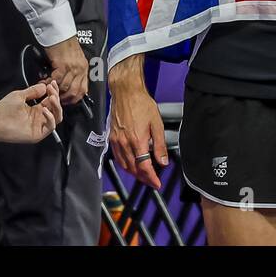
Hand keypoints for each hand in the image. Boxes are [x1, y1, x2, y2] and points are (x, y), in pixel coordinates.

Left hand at [0, 81, 62, 143]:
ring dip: (57, 106)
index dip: (53, 92)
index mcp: (36, 109)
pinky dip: (51, 118)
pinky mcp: (37, 134)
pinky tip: (45, 110)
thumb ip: (33, 91)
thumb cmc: (3, 110)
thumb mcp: (19, 96)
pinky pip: (50, 127)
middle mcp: (39, 118)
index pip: (50, 101)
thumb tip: (44, 86)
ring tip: (51, 97)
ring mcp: (39, 126)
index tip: (52, 83)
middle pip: (56, 108)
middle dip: (55, 97)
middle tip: (51, 89)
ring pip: (56, 117)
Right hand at [45, 35, 88, 104]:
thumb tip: (66, 84)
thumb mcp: (73, 59)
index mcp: (84, 68)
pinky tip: (44, 82)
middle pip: (74, 91)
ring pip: (65, 87)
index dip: (74, 98)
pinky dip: (49, 83)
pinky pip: (56, 79)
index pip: (83, 89)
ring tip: (47, 90)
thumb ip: (73, 71)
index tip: (65, 101)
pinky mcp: (63, 65)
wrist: (60, 33)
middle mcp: (80, 69)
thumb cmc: (64, 44)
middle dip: (64, 98)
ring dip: (55, 90)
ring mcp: (73, 67)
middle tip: (54, 98)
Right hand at [108, 57, 168, 190]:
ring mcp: (116, 141)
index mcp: (137, 141)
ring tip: (143, 176)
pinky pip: (117, 157)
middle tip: (152, 181)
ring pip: (124, 165)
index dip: (151, 178)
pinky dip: (125, 165)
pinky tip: (131, 164)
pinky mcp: (112, 138)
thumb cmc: (142, 105)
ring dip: (134, 173)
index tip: (157, 183)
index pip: (144, 167)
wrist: (126, 93)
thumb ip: (160, 145)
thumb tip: (163, 162)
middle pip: (133, 169)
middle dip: (143, 178)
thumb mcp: (157, 124)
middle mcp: (125, 143)